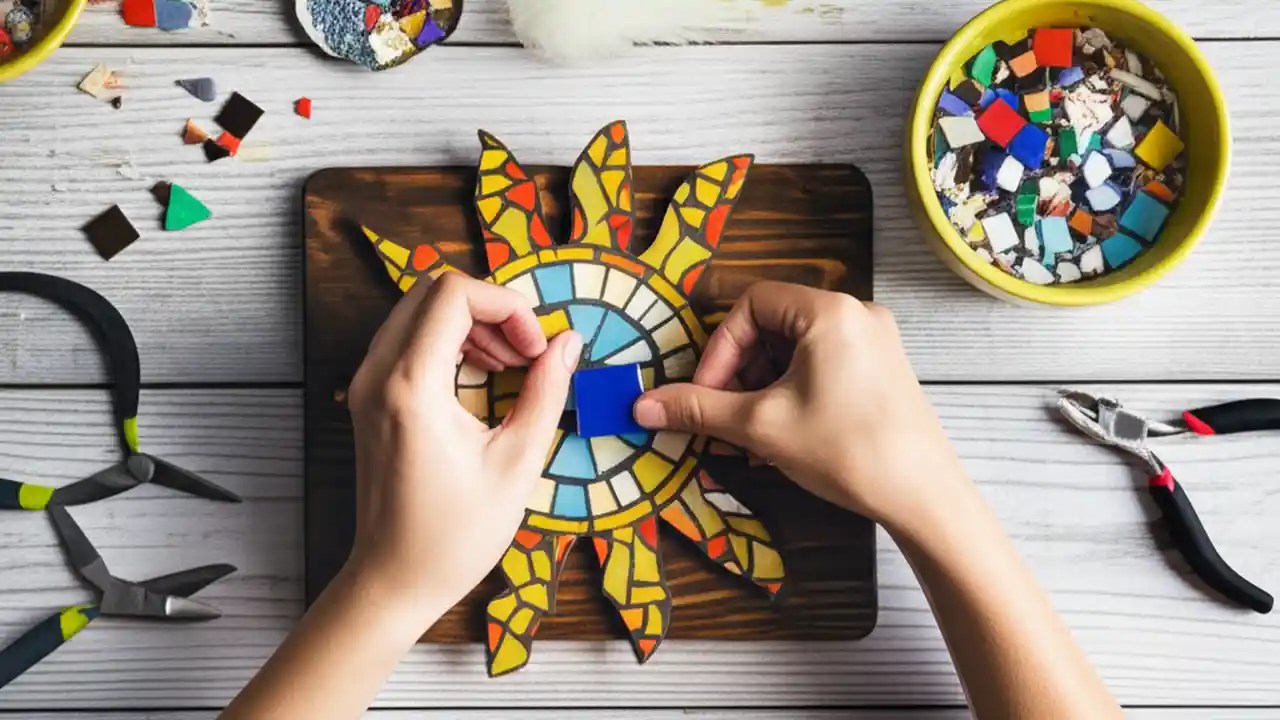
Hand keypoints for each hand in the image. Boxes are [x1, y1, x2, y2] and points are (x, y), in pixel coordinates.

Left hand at [345, 273, 581, 624]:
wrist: (394, 580)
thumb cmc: (454, 535)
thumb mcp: (516, 463)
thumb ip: (546, 393)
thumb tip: (569, 343)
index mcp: (411, 387)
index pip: (455, 294)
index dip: (509, 306)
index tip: (537, 349)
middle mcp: (378, 375)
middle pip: (433, 290)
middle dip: (491, 309)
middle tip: (528, 353)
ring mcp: (367, 385)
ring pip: (419, 310)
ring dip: (472, 323)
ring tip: (512, 366)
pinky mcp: (369, 398)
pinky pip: (408, 340)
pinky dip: (450, 341)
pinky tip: (484, 377)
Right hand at [633, 281, 964, 529]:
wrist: (924, 496)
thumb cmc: (845, 450)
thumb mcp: (761, 427)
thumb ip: (699, 409)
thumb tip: (640, 405)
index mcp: (830, 312)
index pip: (752, 305)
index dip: (720, 347)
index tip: (708, 393)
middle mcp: (857, 314)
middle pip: (774, 325)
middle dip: (739, 370)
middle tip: (725, 415)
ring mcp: (875, 342)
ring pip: (796, 350)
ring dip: (762, 386)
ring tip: (751, 434)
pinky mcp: (883, 370)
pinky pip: (822, 365)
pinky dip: (792, 392)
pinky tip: (781, 436)